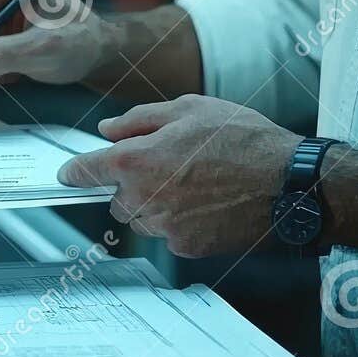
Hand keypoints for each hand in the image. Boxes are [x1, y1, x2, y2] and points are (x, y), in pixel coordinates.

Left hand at [57, 96, 302, 256]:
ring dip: (156, 205)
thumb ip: (140, 119)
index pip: (86, 170)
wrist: (290, 185)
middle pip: (116, 199)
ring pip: (142, 219)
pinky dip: (180, 221)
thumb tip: (108, 129)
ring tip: (195, 184)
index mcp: (136, 161)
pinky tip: (208, 203)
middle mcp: (144, 198)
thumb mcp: (191, 109)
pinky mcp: (185, 247)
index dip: (74, 171)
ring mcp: (164, 227)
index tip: (67, 174)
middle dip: (132, 185)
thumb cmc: (245, 141)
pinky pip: (169, 234)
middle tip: (167, 167)